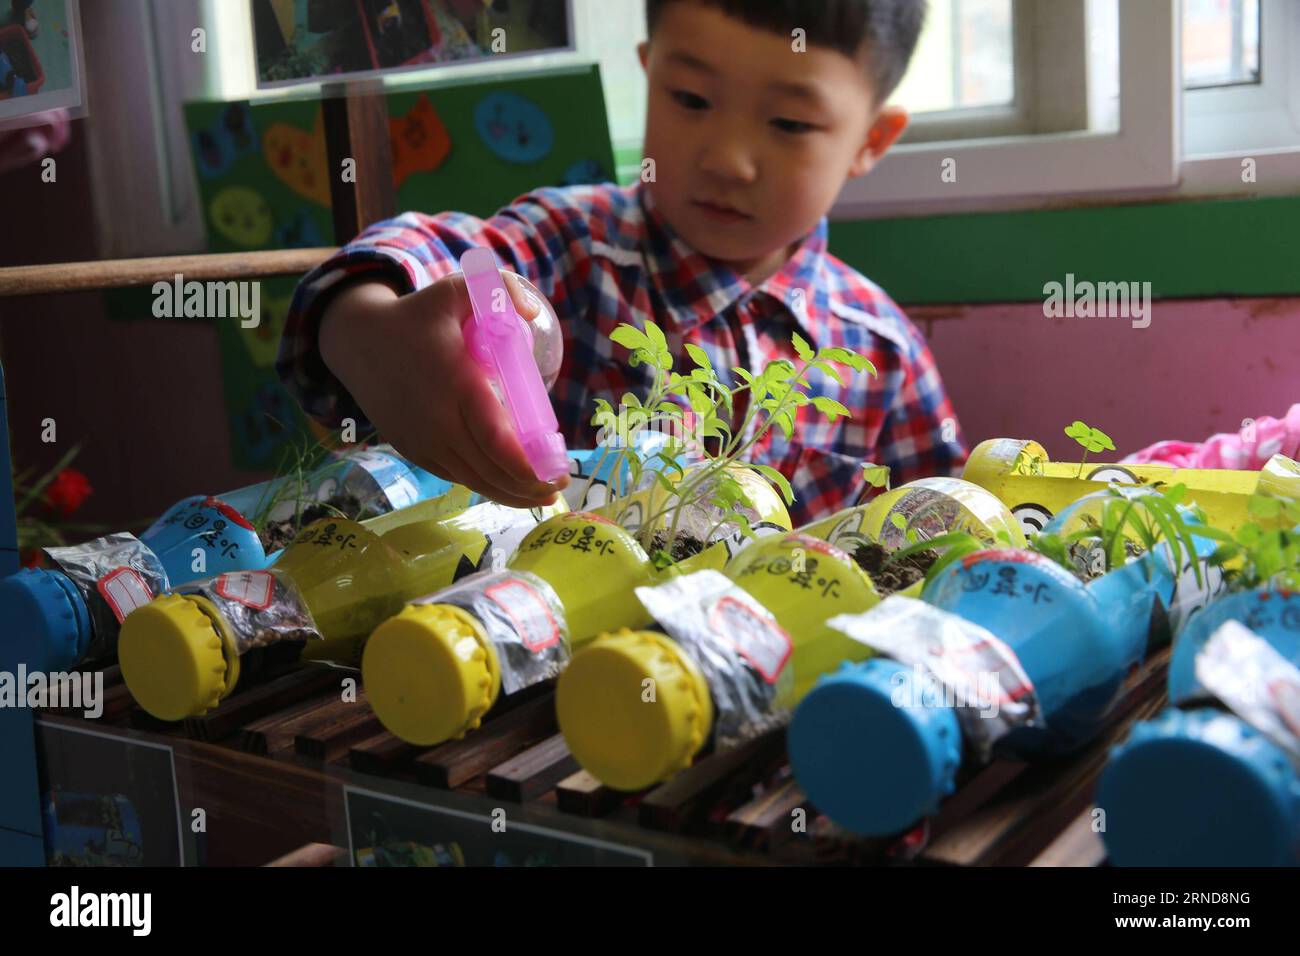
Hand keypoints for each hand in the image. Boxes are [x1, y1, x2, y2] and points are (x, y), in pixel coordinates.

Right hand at [320, 270, 569, 509]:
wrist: (357, 343)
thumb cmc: (417, 316)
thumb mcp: (456, 290)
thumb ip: (500, 289)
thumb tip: (533, 313)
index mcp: (456, 384)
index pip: (497, 439)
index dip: (529, 465)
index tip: (558, 470)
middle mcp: (439, 421)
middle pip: (491, 469)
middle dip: (530, 486)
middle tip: (560, 484)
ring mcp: (424, 441)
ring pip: (474, 480)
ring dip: (510, 494)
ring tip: (542, 494)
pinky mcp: (414, 451)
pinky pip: (455, 476)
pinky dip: (484, 485)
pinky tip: (508, 487)